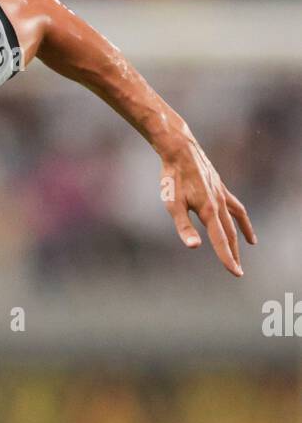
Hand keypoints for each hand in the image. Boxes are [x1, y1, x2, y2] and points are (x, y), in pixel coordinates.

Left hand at [160, 136, 255, 276]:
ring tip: (251, 244)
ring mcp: (222, 194)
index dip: (227, 259)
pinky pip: (235, 204)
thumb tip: (195, 246)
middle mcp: (219, 203)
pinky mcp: (220, 187)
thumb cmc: (172, 178)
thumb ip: (184, 227)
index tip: (236, 272)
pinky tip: (238, 218)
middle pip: (230, 234)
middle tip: (238, 271)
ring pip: (236, 219)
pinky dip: (240, 215)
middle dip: (234, 253)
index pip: (220, 241)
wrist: (180, 150)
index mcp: (208, 211)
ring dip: (242, 234)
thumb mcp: (173, 205)